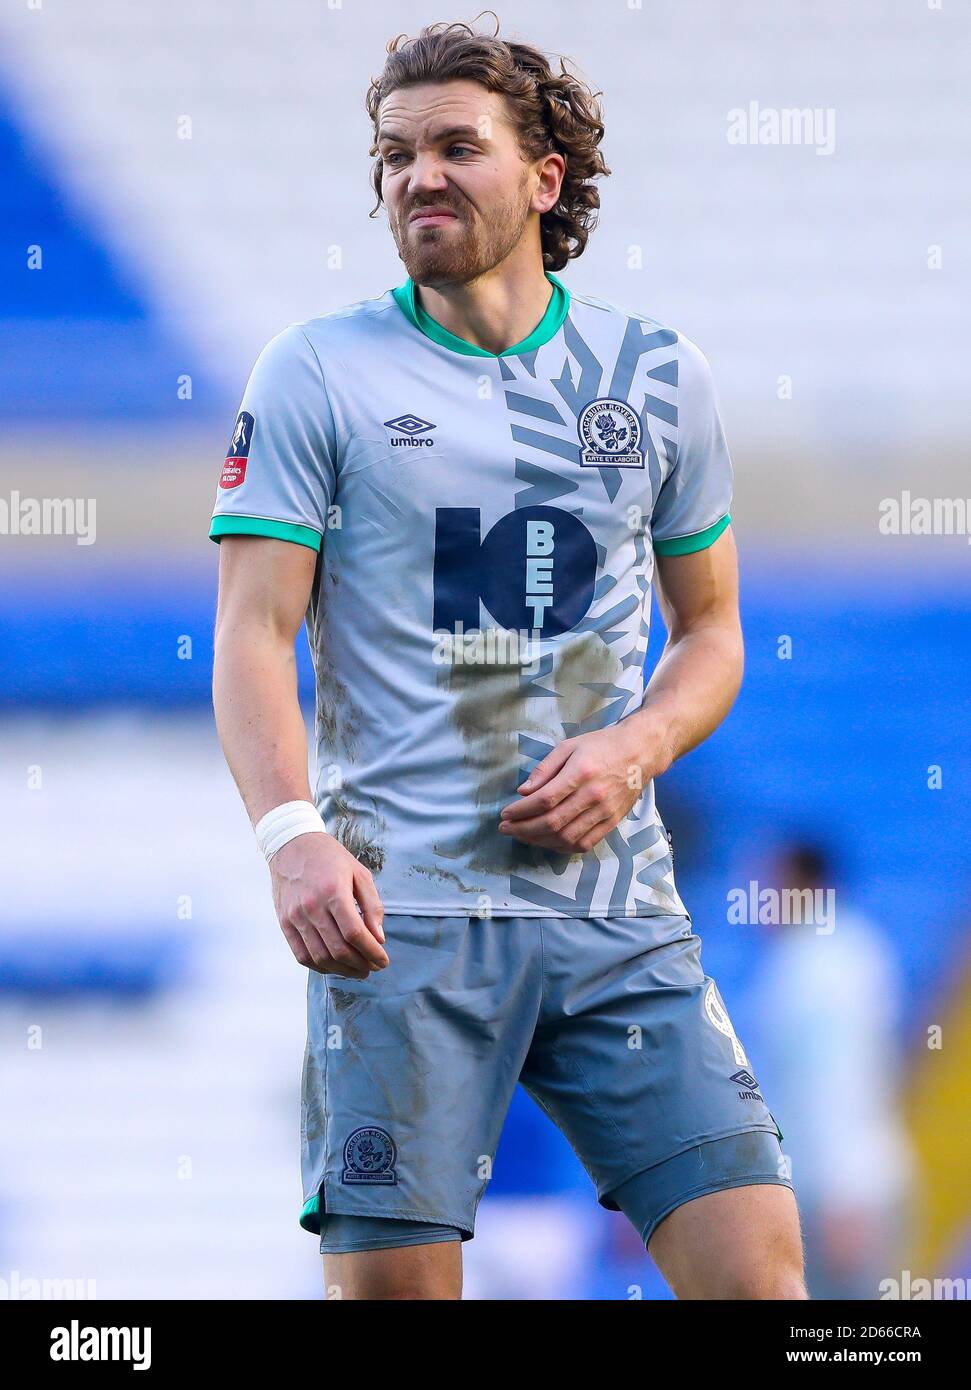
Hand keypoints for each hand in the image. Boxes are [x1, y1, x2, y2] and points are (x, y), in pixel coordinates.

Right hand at [269, 832, 387, 977]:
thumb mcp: (359, 873)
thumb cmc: (329, 858)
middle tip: (373, 967)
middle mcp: (312, 907)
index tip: (383, 961)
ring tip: (358, 970)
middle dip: (361, 964)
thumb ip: (372, 906)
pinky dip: (320, 967)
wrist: (291, 845)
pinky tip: (335, 966)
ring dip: (342, 970)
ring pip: (320, 957)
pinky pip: (301, 955)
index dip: (372, 952)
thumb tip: (379, 938)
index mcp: (333, 892)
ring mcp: (295, 917)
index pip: (355, 934)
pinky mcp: (284, 923)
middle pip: (338, 949)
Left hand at [498, 713, 670, 853]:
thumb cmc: (601, 745)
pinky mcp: (612, 822)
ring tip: (523, 836)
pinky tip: (548, 842)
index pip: (544, 800)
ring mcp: (604, 812)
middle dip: (523, 829)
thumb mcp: (569, 746)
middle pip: (552, 822)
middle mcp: (593, 795)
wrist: (640, 752)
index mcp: (580, 773)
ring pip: (566, 837)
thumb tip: (523, 792)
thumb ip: (545, 769)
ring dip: (539, 841)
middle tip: (506, 829)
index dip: (521, 811)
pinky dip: (562, 847)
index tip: (505, 813)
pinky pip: (584, 843)